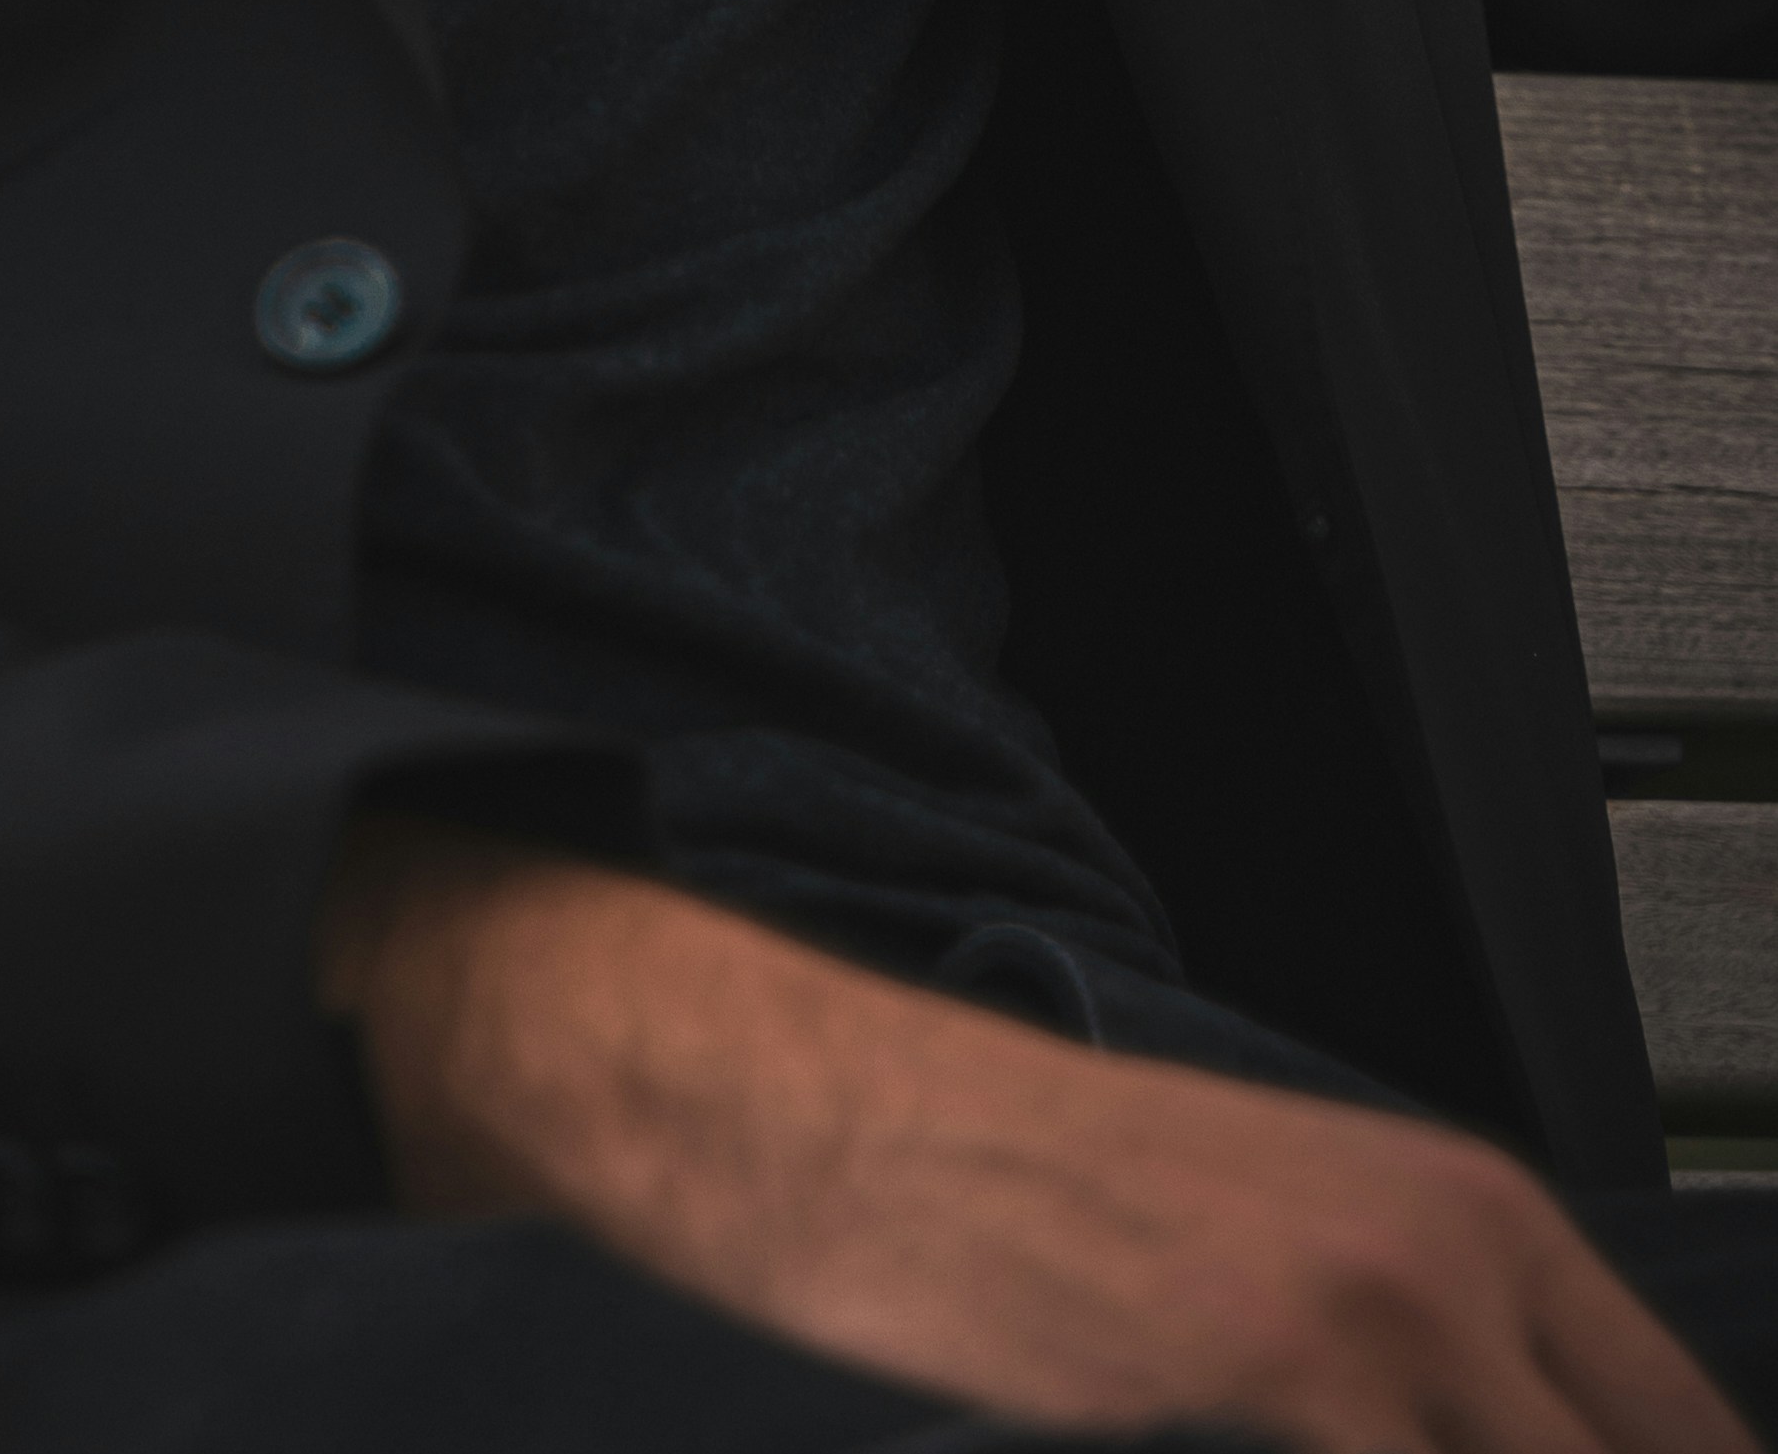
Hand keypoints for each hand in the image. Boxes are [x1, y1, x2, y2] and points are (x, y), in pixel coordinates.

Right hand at [317, 815, 1751, 1453]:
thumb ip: (1419, 1368)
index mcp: (1478, 1212)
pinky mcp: (1280, 1360)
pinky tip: (1239, 1453)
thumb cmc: (1032, 1196)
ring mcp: (1377, 1306)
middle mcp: (1461, 1247)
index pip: (1696, 1433)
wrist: (843, 1115)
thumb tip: (1515, 1435)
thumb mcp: (1270, 1259)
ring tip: (1326, 1450)